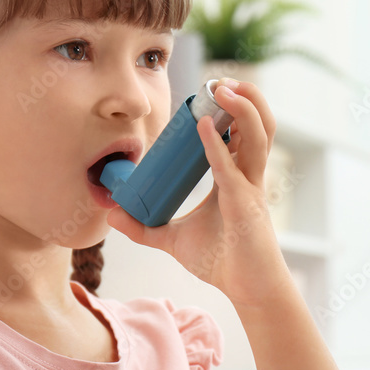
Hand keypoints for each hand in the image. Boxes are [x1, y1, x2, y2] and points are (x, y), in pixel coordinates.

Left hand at [105, 79, 292, 307]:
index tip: (209, 91)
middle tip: (220, 80)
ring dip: (242, 108)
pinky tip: (203, 127)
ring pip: (258, 135)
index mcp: (237, 176)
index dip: (230, 109)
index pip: (239, 133)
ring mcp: (251, 186)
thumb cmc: (222, 261)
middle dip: (245, 96)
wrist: (247, 289)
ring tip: (222, 87)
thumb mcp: (174, 240)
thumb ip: (145, 227)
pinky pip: (231, 167)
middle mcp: (248, 175)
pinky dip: (216, 145)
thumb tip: (111, 214)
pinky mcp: (244, 203)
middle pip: (258, 124)